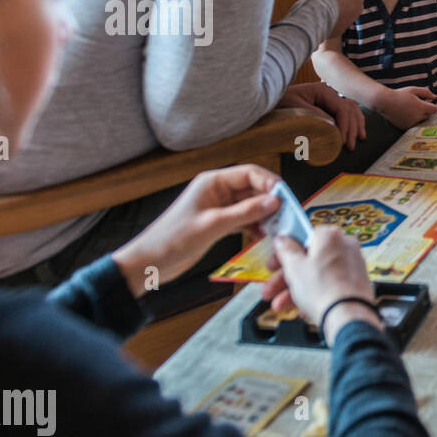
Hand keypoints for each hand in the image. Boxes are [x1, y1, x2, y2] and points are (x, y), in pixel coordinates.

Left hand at [112, 165, 280, 298]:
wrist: (150, 262)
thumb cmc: (172, 240)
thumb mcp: (213, 225)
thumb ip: (245, 212)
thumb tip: (274, 202)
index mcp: (212, 183)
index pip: (250, 173)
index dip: (270, 184)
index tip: (285, 198)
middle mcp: (217, 192)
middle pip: (254, 189)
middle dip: (271, 201)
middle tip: (287, 216)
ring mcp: (219, 208)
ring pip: (251, 206)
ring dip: (265, 216)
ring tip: (278, 228)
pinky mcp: (219, 224)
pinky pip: (244, 220)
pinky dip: (256, 227)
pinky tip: (264, 236)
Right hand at [263, 227, 380, 343]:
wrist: (347, 316)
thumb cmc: (323, 289)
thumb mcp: (294, 267)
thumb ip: (285, 250)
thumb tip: (282, 240)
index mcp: (330, 236)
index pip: (303, 237)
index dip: (285, 251)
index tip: (276, 262)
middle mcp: (345, 246)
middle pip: (309, 260)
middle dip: (286, 277)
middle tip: (271, 288)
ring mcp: (352, 266)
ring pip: (318, 275)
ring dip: (296, 290)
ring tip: (280, 305)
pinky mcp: (356, 283)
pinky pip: (330, 285)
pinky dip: (315, 295)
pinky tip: (303, 309)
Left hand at [279, 83, 365, 150]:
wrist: (271, 100)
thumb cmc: (281, 103)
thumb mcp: (296, 110)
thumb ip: (316, 117)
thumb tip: (335, 129)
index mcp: (323, 90)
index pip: (342, 108)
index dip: (345, 126)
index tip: (343, 142)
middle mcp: (330, 92)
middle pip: (350, 109)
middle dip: (352, 128)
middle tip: (350, 147)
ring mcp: (331, 98)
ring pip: (352, 109)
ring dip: (357, 124)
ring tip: (360, 139)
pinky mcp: (329, 105)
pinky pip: (347, 112)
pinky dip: (353, 122)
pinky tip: (357, 132)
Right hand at [379, 85, 436, 128]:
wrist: (385, 102)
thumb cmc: (399, 94)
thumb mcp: (413, 90)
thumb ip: (426, 92)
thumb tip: (435, 97)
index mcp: (421, 107)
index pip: (434, 110)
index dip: (431, 106)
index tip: (426, 104)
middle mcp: (418, 117)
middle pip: (427, 116)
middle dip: (424, 112)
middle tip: (414, 106)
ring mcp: (411, 123)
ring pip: (420, 121)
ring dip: (417, 117)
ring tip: (408, 110)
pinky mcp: (405, 127)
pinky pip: (412, 125)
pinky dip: (410, 121)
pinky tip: (404, 114)